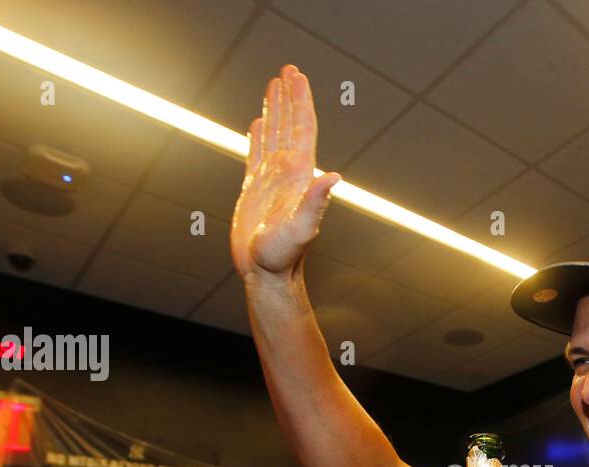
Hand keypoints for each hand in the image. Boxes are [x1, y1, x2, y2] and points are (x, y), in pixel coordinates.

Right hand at [231, 64, 341, 281]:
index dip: (300, 100)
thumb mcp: (303, 227)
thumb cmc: (285, 256)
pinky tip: (259, 123)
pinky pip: (256, 155)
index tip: (296, 75)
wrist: (267, 274)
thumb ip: (316, 202)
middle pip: (290, 125)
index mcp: (299, 175)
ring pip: (275, 135)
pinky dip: (258, 136)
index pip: (302, 128)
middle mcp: (288, 173)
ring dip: (276, 110)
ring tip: (274, 85)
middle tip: (288, 69)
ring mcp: (272, 180)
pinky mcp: (255, 191)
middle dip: (289, 96)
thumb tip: (333, 176)